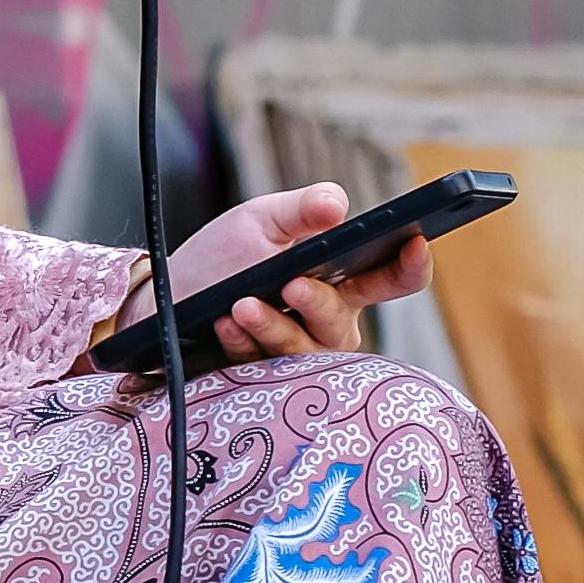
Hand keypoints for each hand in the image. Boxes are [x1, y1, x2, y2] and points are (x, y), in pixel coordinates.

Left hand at [162, 179, 430, 361]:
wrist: (169, 294)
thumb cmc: (224, 257)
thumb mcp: (260, 221)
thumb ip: (300, 210)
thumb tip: (336, 205)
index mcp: (342, 282)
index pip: (392, 278)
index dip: (412, 265)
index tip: (414, 243)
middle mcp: (328, 322)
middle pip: (341, 322)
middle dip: (318, 304)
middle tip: (291, 285)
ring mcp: (296, 352)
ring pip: (303, 351)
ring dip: (272, 326)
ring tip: (242, 303)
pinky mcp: (261, 377)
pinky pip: (260, 366)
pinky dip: (241, 342)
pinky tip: (224, 321)